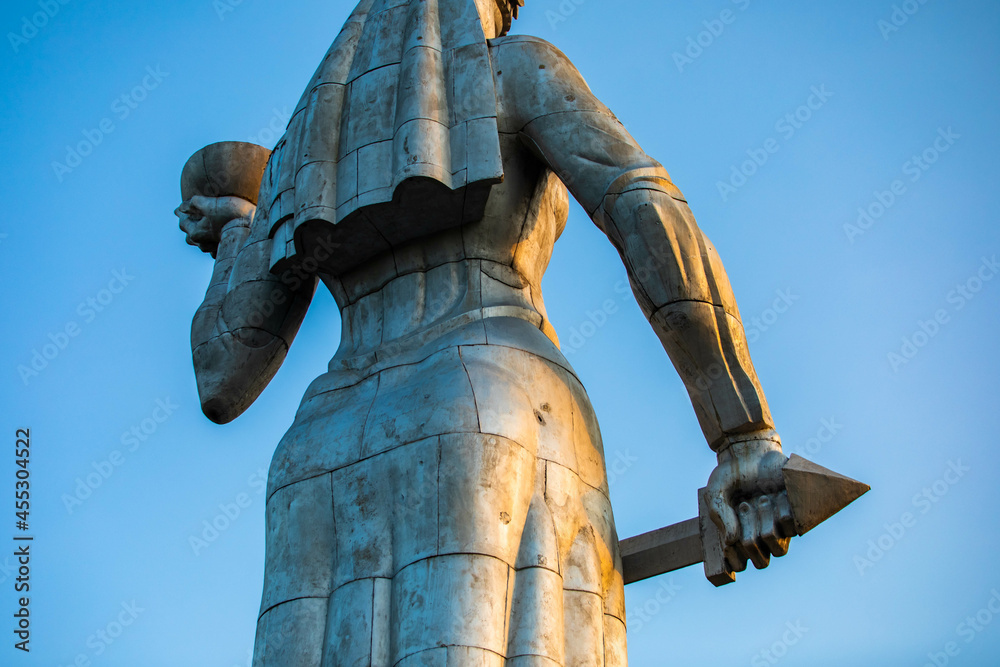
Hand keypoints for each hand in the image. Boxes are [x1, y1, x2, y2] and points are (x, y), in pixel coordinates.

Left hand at [174, 195, 255, 256]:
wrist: (254, 228)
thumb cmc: (232, 215)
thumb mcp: (211, 204)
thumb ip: (194, 203)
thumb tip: (182, 206)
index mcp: (196, 232)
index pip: (183, 222)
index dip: (181, 213)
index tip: (179, 208)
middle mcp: (203, 244)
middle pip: (190, 235)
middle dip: (190, 226)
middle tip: (190, 218)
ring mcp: (215, 249)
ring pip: (202, 243)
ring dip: (202, 235)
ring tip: (205, 228)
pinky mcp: (227, 250)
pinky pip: (215, 248)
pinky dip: (214, 242)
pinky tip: (218, 237)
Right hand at [705, 431, 794, 571]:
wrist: (753, 451)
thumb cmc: (732, 473)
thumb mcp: (716, 493)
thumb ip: (719, 515)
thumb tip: (731, 541)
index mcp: (738, 535)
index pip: (739, 564)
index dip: (735, 560)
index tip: (730, 546)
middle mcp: (759, 535)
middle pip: (761, 561)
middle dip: (751, 539)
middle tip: (744, 508)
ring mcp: (777, 528)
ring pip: (777, 548)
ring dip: (767, 525)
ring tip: (761, 499)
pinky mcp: (794, 516)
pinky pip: (793, 529)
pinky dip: (783, 513)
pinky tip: (778, 495)